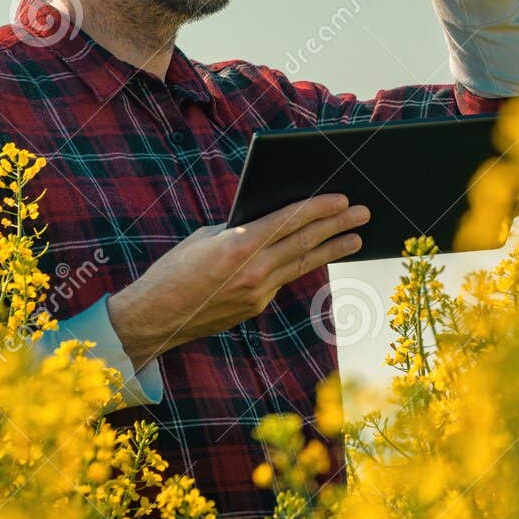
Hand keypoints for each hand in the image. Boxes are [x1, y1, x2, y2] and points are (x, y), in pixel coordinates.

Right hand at [107, 194, 370, 366]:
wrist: (154, 318)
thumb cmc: (173, 270)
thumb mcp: (204, 239)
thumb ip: (239, 229)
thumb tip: (268, 220)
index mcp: (239, 246)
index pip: (289, 222)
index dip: (318, 209)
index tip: (342, 199)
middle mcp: (254, 271)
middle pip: (304, 243)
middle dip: (337, 227)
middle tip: (363, 214)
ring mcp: (258, 293)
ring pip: (302, 264)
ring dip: (331, 249)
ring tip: (357, 238)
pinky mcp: (256, 307)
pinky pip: (283, 278)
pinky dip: (300, 264)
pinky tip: (317, 255)